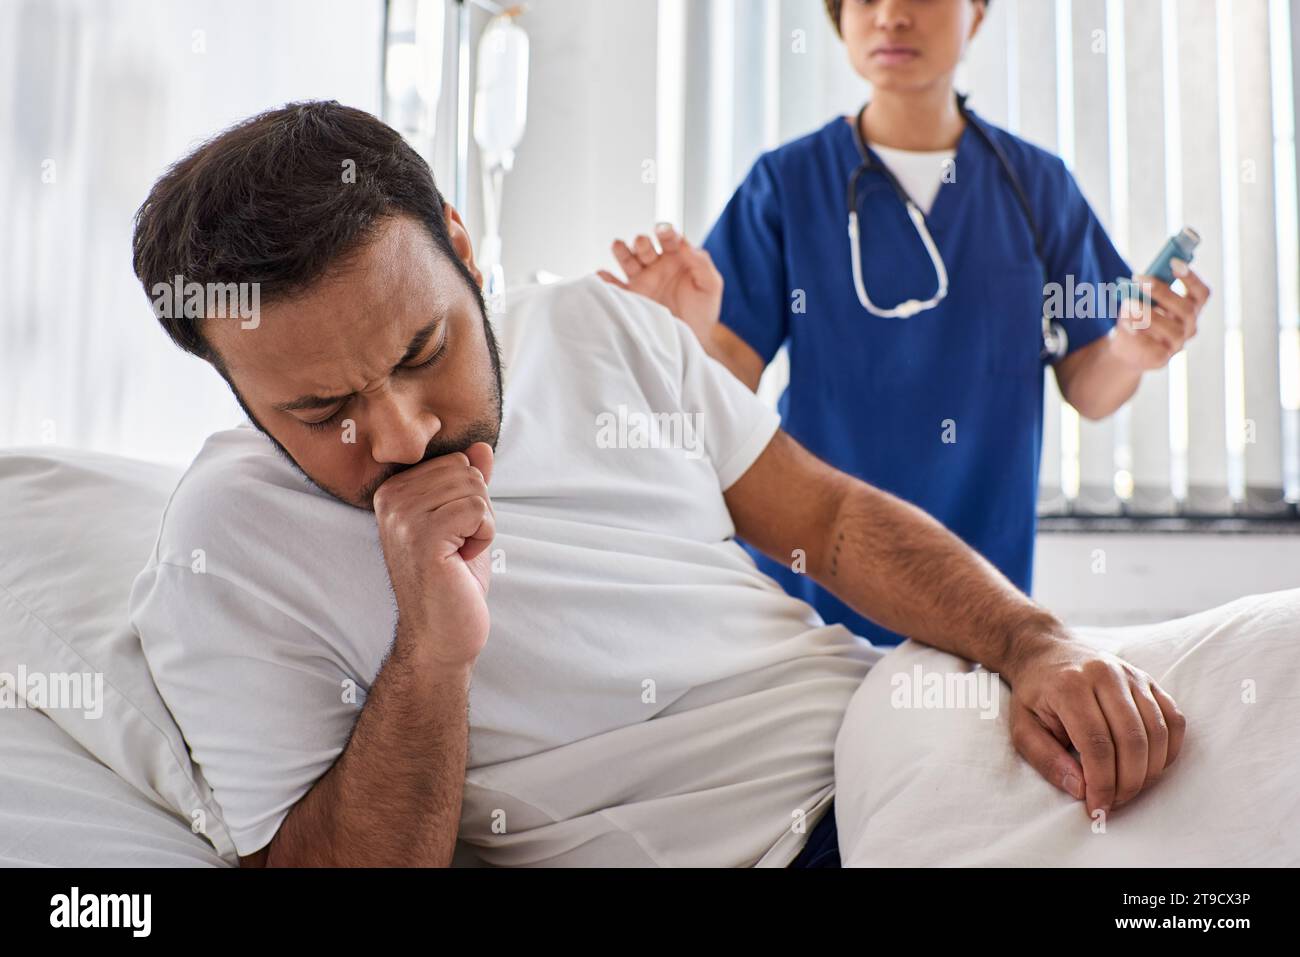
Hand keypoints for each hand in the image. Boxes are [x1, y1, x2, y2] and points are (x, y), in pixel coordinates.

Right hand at [372, 442, 494, 668]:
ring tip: (457, 554)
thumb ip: (469, 483)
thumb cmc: (453, 581)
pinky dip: (483, 536)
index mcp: (393, 491)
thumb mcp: (464, 524)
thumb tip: (481, 445)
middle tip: (457, 546)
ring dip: (481, 525)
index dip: (469, 498)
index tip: (451, 534)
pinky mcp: (422, 536)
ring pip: (475, 488)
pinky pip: (477, 510)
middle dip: (478, 510)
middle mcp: (391, 499)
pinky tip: (461, 560)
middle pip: (467, 471)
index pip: (457, 461)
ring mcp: (403, 517)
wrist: (441, 634)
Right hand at [598, 223, 723, 343]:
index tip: (664, 232)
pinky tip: (602, 275)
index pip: (669, 238)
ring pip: (627, 260)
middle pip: (644, 246)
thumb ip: (701, 263)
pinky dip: (606, 280)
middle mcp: (656, 265)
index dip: (665, 232)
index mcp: (676, 257)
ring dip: (622, 251)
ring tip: (618, 246)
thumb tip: (685, 243)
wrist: (692, 338)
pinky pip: (615, 286)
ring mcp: (642, 280)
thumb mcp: (711, 284)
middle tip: (643, 244)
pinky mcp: (632, 297)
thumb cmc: (703, 309)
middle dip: (642, 243)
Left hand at [1004, 634, 1186, 816]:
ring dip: (1149, 771)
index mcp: (1069, 686)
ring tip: (1128, 789)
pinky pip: (1173, 719)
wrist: (1045, 651)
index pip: (1096, 744)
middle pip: (1132, 740)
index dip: (1102, 783)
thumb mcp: (1023, 727)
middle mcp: (1104, 675)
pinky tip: (1150, 767)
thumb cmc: (1034, 694)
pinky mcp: (1148, 680)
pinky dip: (1168, 750)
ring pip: (1157, 732)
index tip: (1097, 807)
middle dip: (1127, 783)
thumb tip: (1081, 790)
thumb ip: (1047, 760)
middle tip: (1114, 803)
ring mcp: (1131, 675)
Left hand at [1111, 259, 1210, 369]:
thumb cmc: (1136, 318)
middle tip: (1140, 279)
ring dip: (1150, 314)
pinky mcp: (1163, 358)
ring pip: (1173, 329)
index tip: (1174, 262)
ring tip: (1128, 303)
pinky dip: (1140, 334)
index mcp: (1190, 308)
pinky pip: (1156, 347)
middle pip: (1186, 308)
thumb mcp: (1140, 300)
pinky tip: (1126, 326)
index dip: (1190, 278)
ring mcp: (1178, 344)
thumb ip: (1145, 290)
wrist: (1125, 349)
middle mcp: (1189, 326)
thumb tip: (1139, 279)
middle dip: (1163, 292)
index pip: (1201, 293)